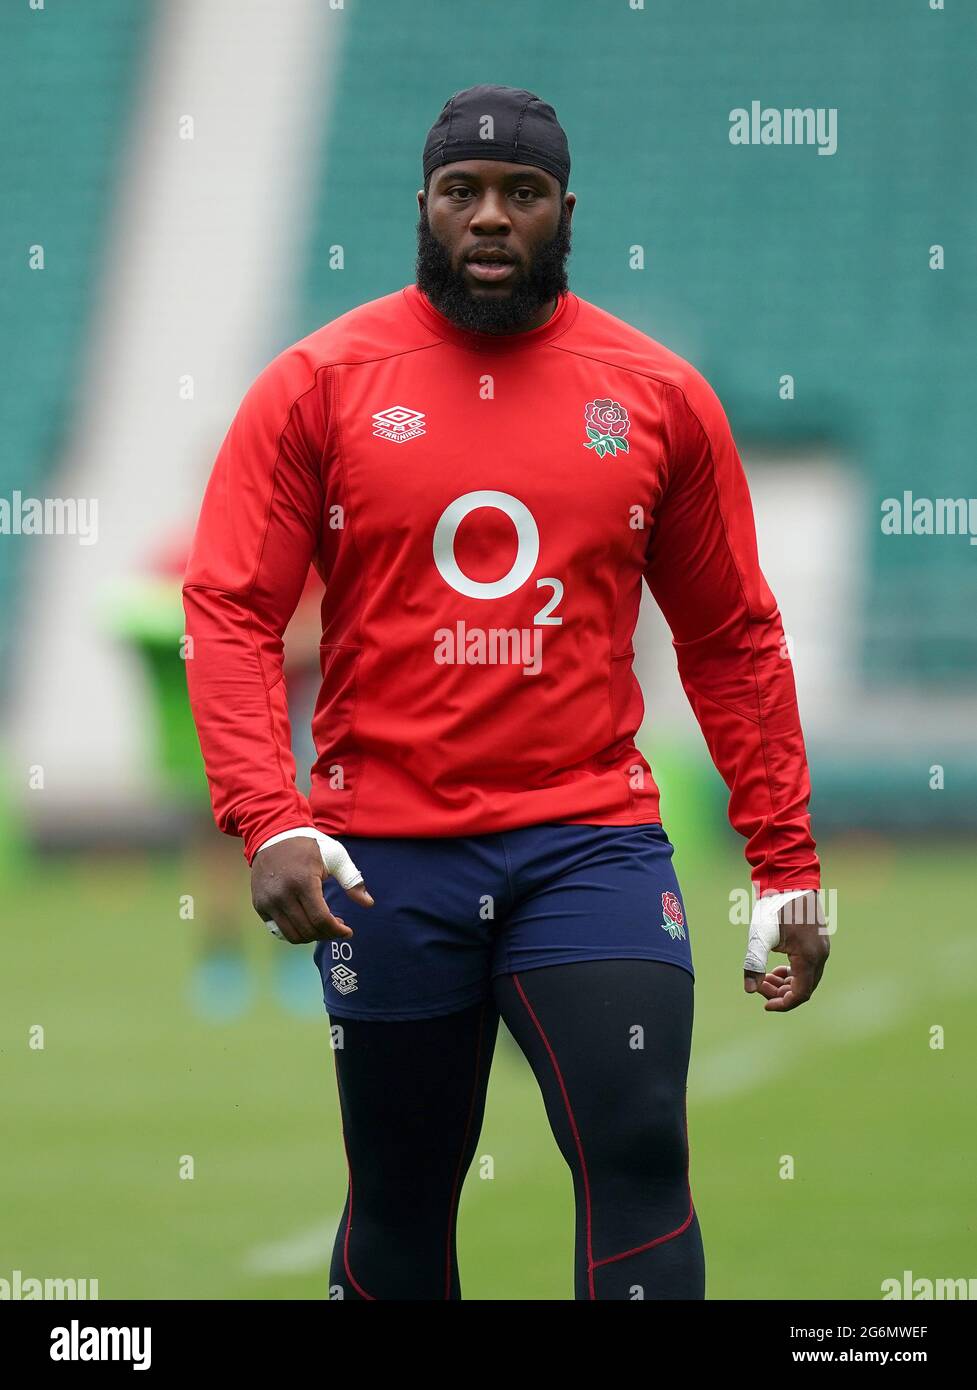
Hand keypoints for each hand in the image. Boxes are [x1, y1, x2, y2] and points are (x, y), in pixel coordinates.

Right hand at [251, 836, 373, 944]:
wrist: (274, 834)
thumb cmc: (309, 846)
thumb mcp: (335, 856)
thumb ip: (352, 880)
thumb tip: (369, 904)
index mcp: (303, 882)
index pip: (321, 919)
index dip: (337, 931)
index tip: (348, 931)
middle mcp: (282, 895)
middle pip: (308, 930)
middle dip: (327, 934)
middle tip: (337, 927)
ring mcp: (268, 901)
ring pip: (292, 935)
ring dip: (312, 936)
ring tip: (323, 926)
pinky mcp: (259, 904)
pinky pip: (278, 930)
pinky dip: (295, 932)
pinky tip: (306, 923)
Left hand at [743, 889, 828, 1011]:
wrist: (789, 880)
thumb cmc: (774, 907)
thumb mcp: (760, 936)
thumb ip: (754, 964)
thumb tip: (749, 990)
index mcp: (809, 957)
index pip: (800, 994)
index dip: (782, 1004)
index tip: (764, 1005)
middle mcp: (821, 955)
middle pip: (805, 988)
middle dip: (781, 993)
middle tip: (759, 984)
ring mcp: (822, 948)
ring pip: (807, 978)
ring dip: (787, 983)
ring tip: (765, 977)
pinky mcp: (819, 941)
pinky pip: (809, 967)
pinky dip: (794, 973)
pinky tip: (776, 968)